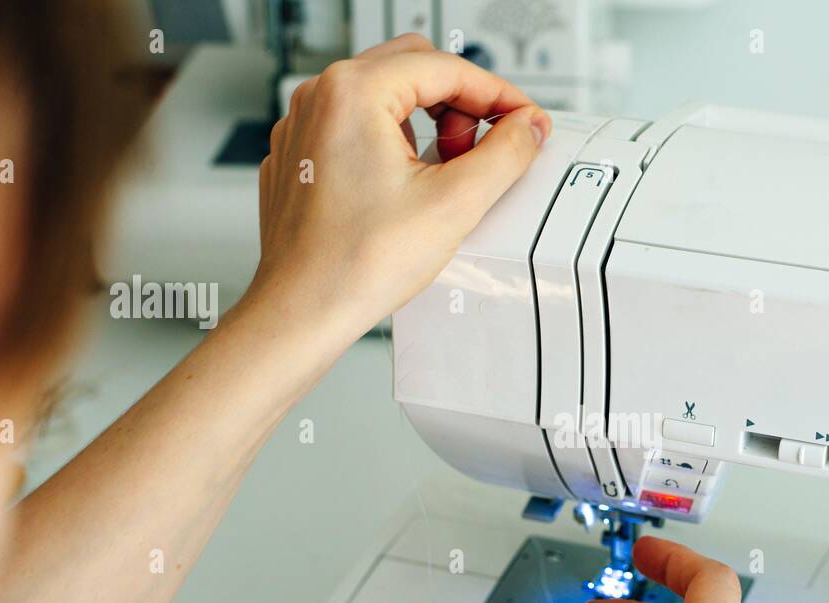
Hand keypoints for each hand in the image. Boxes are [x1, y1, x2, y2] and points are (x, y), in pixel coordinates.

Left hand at [243, 33, 550, 358]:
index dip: (497, 93)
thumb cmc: (357, 262)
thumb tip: (528, 128)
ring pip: (382, 95)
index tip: (523, 120)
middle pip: (412, 67)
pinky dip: (391, 142)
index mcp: (353, 92)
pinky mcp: (300, 158)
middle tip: (484, 146)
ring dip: (426, 120)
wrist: (304, 310)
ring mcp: (303, 128)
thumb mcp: (456, 202)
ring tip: (446, 170)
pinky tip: (408, 186)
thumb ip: (506, 154)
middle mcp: (320, 98)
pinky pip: (355, 127)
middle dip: (459, 100)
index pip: (445, 67)